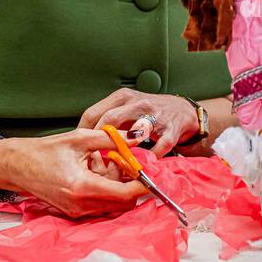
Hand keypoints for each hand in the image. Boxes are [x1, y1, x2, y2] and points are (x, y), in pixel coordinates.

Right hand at [0, 129, 144, 218]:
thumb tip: (137, 136)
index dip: (142, 184)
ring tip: (104, 161)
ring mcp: (77, 212)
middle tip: (124, 161)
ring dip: (117, 185)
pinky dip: (105, 189)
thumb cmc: (44, 151)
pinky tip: (95, 170)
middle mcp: (81, 205)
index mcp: (83, 187)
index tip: (150, 171)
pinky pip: (100, 205)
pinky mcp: (73, 212)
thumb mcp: (79, 138)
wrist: (17, 166)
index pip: (125, 194)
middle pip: (122, 203)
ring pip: (112, 204)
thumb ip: (111, 139)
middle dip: (129, 183)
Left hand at [79, 89, 199, 156]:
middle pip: (110, 120)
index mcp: (122, 97)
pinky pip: (159, 147)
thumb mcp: (126, 107)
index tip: (79, 147)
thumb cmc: (148, 111)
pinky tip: (144, 164)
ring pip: (134, 133)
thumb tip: (83, 137)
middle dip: (99, 142)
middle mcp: (138, 103)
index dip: (83, 132)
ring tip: (116, 164)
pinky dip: (150, 158)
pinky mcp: (171, 129)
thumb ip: (107, 119)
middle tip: (94, 158)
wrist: (182, 111)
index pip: (94, 112)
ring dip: (124, 150)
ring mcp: (156, 116)